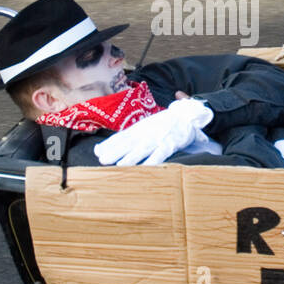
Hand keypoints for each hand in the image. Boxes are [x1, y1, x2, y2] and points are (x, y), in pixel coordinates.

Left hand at [93, 97, 214, 165]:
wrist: (185, 115)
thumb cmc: (161, 125)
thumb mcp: (142, 129)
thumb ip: (124, 138)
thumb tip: (100, 149)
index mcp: (138, 129)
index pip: (121, 137)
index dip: (109, 145)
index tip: (98, 152)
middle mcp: (145, 132)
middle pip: (128, 143)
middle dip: (115, 151)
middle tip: (103, 160)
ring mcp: (158, 137)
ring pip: (143, 148)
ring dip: (132, 156)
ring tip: (121, 165)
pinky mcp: (171, 143)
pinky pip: (161, 153)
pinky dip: (154, 160)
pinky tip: (146, 167)